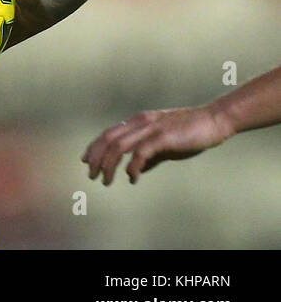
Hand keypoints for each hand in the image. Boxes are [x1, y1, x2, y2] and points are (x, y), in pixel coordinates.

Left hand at [81, 106, 234, 184]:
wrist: (215, 120)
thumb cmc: (191, 132)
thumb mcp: (164, 144)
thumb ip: (150, 156)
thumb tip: (135, 171)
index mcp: (138, 121)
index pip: (108, 133)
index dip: (94, 146)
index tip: (86, 160)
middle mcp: (140, 122)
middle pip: (108, 139)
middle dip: (96, 157)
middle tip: (91, 175)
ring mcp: (150, 128)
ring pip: (118, 146)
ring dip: (109, 165)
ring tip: (105, 180)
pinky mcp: (162, 137)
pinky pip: (140, 153)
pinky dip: (132, 167)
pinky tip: (131, 178)